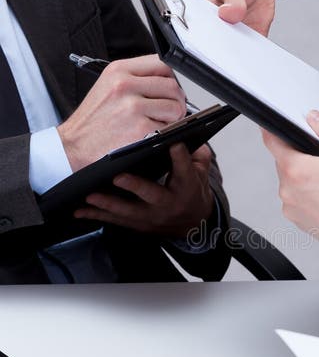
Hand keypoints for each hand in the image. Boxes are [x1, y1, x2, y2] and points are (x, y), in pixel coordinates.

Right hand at [58, 55, 185, 170]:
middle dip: (175, 101)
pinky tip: (150, 135)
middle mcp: (125, 85)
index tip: (168, 89)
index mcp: (119, 71)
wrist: (74, 145)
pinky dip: (164, 134)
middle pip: (172, 86)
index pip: (161, 64)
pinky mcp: (140, 128)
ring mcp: (133, 107)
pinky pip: (168, 128)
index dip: (171, 78)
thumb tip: (165, 80)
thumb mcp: (108, 87)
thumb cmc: (92, 120)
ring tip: (159, 123)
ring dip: (173, 118)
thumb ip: (135, 78)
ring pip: (174, 106)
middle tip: (168, 111)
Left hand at [73, 143, 214, 238]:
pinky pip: (114, 221)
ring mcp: (151, 216)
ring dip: (108, 204)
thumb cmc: (192, 191)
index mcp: (186, 187)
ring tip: (91, 195)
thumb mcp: (200, 171)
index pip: (184, 170)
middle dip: (135, 186)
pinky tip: (80, 211)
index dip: (180, 157)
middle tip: (118, 176)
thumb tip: (186, 132)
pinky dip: (96, 216)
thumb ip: (196, 153)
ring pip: (128, 211)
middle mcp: (168, 203)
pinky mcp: (138, 224)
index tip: (173, 143)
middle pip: (152, 194)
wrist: (191, 223)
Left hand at [262, 111, 318, 252]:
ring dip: (308, 177)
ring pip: (293, 182)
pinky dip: (311, 196)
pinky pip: (299, 200)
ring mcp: (292, 208)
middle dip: (303, 157)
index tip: (273, 125)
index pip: (272, 141)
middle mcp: (288, 190)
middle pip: (286, 162)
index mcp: (297, 170)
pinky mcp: (299, 221)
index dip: (272, 129)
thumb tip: (314, 118)